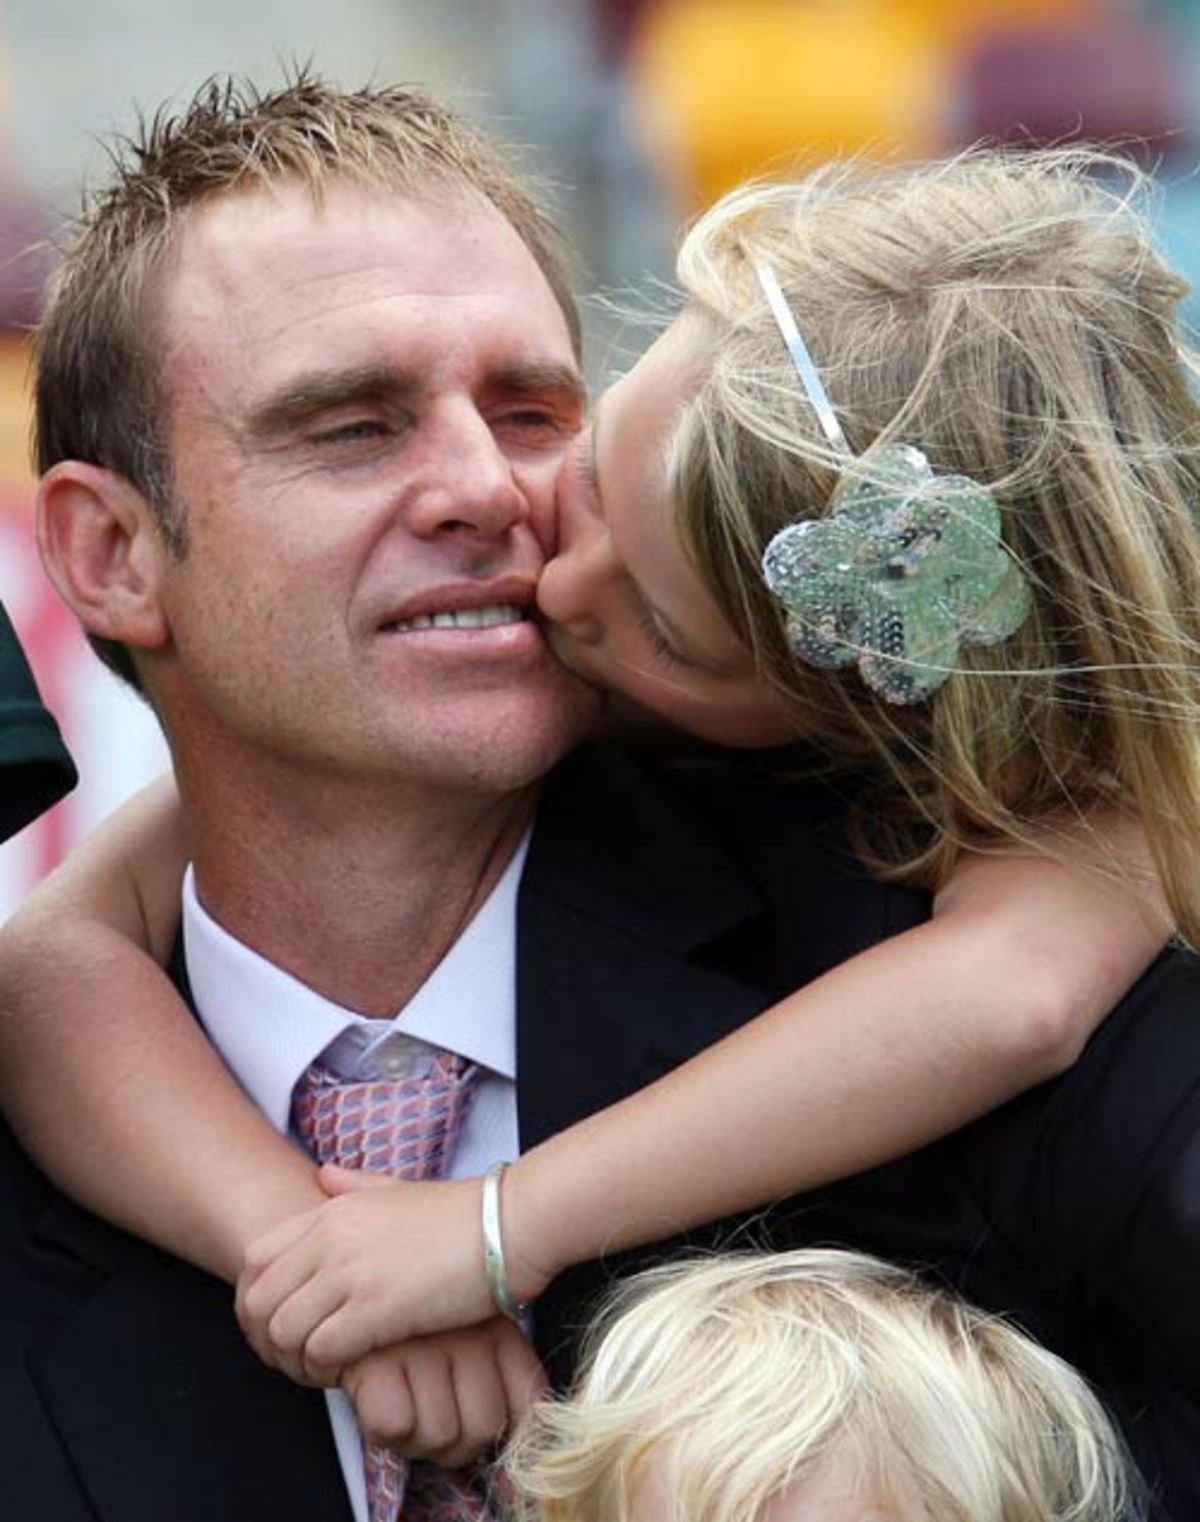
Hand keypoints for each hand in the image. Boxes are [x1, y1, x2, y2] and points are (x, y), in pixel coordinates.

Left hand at [236, 1168, 548, 1382]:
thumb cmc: (462, 1214)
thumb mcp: (400, 1189)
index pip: (255, 1259)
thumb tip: (322, 1174)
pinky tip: (354, 1371)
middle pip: (258, 1301)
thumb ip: (355, 1186)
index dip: (260, 1300)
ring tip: (329, 1368)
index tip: (288, 1324)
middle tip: (303, 1357)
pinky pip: (320, 1351)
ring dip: (298, 1360)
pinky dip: (327, 1371)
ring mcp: (350, 1272)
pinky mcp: (376, 1309)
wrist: (509, 1223)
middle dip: (270, 1340)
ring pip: (282, 1331)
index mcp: (332, 1211)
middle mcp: (330, 1238)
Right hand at [342, 1320, 545, 1466]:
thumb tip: (516, 1472)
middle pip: (481, 1430)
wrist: (346, 1299)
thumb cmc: (415, 1335)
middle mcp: (466, 1335)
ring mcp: (423, 1347)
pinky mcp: (377, 1361)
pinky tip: (378, 1394)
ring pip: (439, 1435)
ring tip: (404, 1399)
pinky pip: (394, 1427)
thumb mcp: (476, 1343)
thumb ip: (506, 1394)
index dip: (505, 1432)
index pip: (528, 1404)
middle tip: (430, 1409)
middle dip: (453, 1440)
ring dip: (415, 1437)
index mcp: (498, 1329)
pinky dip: (380, 1425)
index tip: (479, 1427)